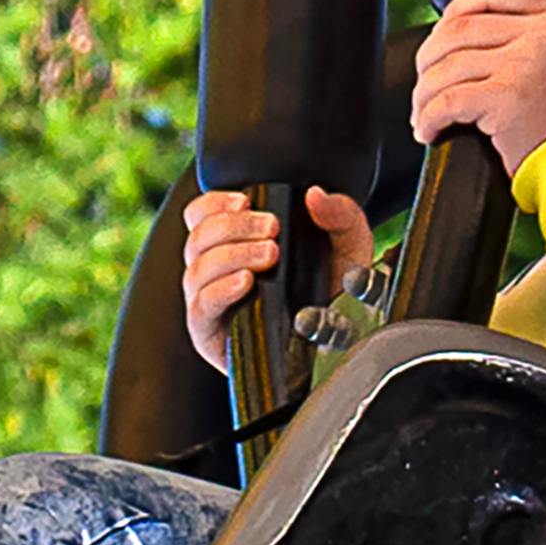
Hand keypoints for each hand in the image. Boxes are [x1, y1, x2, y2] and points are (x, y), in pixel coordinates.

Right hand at [181, 183, 374, 374]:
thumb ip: (340, 215)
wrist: (340, 349)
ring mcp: (211, 303)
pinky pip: (200, 308)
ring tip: (270, 254)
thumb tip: (315, 195)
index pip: (201, 215)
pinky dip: (220, 290)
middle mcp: (216, 271)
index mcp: (236, 243)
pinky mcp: (211, 336)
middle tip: (272, 228)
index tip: (245, 201)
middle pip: (199, 237)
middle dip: (233, 226)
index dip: (214, 203)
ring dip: (232, 254)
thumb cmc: (335, 294)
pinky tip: (245, 282)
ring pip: (197, 269)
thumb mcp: (348, 249)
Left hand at [412, 0, 545, 180]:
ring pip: (447, 66)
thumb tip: (454, 34)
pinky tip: (429, 131)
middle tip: (425, 87)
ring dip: (424, 94)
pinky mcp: (507, 98)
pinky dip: (427, 117)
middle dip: (429, 59)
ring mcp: (526, 63)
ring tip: (423, 115)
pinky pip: (447, 101)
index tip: (441, 36)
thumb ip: (524, 37)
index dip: (457, 8)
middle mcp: (545, 33)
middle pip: (460, 28)